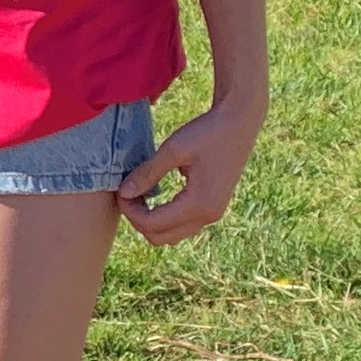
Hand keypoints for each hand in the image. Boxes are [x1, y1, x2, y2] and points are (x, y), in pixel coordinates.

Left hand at [116, 97, 261, 246]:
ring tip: (138, 192)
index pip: (152, 224)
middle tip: (127, 193)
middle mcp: (209, 215)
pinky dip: (162, 216)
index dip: (129, 211)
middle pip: (160, 237)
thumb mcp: (173, 150)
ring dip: (150, 220)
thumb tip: (123, 193)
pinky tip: (152, 193)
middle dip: (137, 219)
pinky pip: (181, 224)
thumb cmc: (208, 132)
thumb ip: (147, 173)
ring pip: (171, 234)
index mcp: (200, 204)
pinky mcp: (212, 207)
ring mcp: (213, 214)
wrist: (240, 122)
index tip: (120, 190)